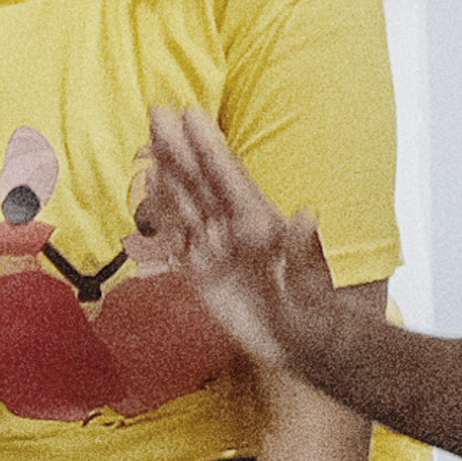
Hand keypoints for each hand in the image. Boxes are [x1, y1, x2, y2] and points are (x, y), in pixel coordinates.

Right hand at [125, 102, 355, 382]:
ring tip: (149, 142)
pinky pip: (177, 239)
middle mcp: (235, 230)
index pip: (229, 179)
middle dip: (180, 149)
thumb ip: (305, 253)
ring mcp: (217, 249)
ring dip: (167, 173)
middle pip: (201, 182)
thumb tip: (308, 217)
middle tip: (158, 113)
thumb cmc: (312, 314)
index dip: (209, 148)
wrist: (301, 347)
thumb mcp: (312, 286)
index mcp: (259, 225)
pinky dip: (163, 216)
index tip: (190, 116)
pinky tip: (151, 193)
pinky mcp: (203, 274)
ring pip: (186, 203)